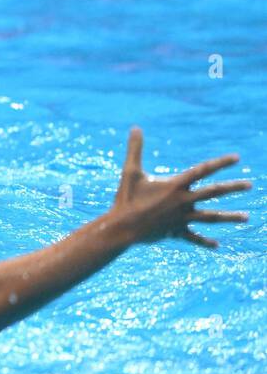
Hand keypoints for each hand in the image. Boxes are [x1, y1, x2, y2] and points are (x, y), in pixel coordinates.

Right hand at [110, 127, 250, 247]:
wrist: (122, 227)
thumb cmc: (125, 198)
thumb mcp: (130, 171)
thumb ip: (135, 149)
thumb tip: (135, 127)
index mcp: (175, 185)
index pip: (202, 170)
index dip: (220, 163)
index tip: (237, 158)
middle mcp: (183, 201)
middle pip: (214, 192)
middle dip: (233, 188)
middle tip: (250, 185)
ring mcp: (181, 218)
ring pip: (211, 217)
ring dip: (229, 217)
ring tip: (246, 217)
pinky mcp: (176, 231)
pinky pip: (193, 237)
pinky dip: (204, 242)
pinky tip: (217, 245)